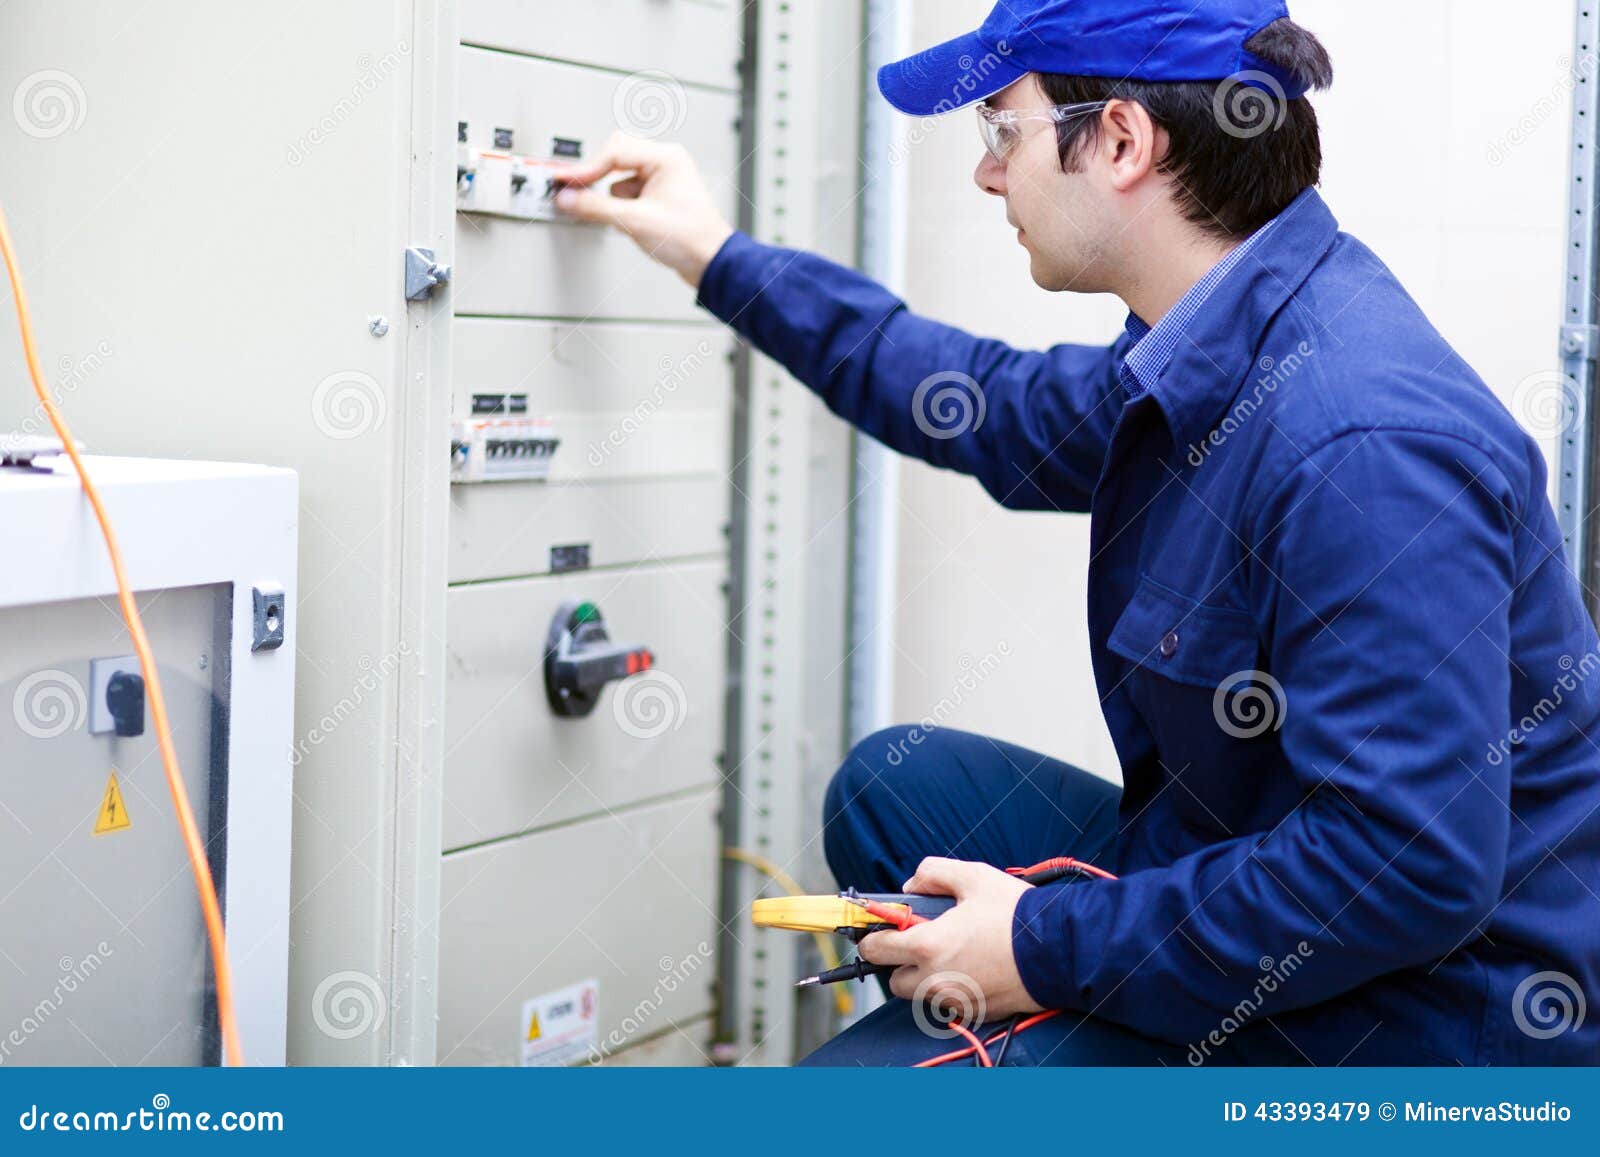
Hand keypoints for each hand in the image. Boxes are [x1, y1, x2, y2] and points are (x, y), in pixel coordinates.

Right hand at [549, 132, 734, 289]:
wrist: (710, 263)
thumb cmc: (690, 238)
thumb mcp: (635, 221)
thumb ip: (596, 207)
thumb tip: (567, 198)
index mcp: (665, 158)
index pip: (614, 152)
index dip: (585, 168)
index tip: (564, 181)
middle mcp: (664, 163)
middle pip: (615, 159)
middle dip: (599, 180)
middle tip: (575, 193)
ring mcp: (662, 180)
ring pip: (619, 180)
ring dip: (614, 200)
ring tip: (628, 221)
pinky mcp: (657, 197)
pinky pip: (628, 195)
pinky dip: (622, 209)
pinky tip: (633, 225)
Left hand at [857, 857, 1044, 1020]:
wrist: (1060, 951)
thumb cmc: (1017, 914)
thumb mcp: (973, 877)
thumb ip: (932, 873)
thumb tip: (911, 886)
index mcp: (928, 946)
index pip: (876, 950)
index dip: (874, 936)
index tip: (882, 929)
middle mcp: (936, 981)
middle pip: (895, 981)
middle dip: (902, 961)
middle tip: (924, 940)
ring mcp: (956, 1001)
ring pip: (923, 993)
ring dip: (928, 976)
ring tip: (956, 951)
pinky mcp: (976, 1013)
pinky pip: (950, 1003)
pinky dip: (954, 988)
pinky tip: (975, 967)